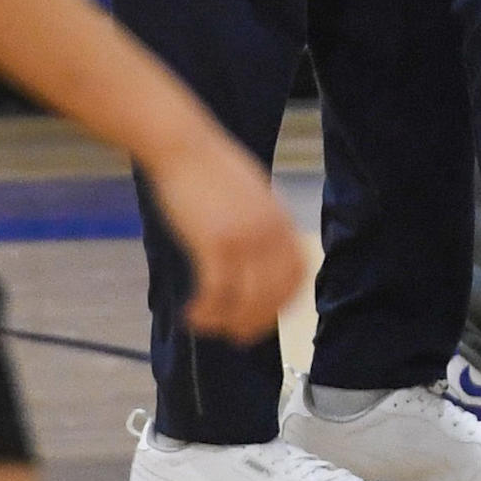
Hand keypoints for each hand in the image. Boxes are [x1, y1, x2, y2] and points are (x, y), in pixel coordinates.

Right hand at [147, 129, 310, 342]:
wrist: (183, 144)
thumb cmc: (208, 166)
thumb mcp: (250, 191)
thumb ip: (260, 220)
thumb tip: (258, 250)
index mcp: (281, 219)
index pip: (298, 273)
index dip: (283, 302)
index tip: (264, 315)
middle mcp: (270, 232)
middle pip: (274, 295)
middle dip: (255, 322)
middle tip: (234, 335)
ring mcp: (245, 238)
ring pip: (247, 301)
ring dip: (226, 322)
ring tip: (205, 324)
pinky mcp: (215, 243)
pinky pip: (217, 293)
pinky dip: (206, 312)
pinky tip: (191, 315)